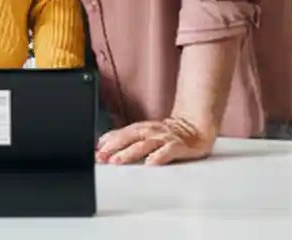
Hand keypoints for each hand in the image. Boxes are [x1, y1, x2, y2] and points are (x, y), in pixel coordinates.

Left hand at [95, 117, 214, 165]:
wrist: (196, 128)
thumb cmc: (168, 134)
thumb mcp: (144, 133)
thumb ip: (124, 137)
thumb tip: (101, 143)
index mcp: (142, 129)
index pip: (121, 134)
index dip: (107, 142)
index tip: (95, 152)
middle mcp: (151, 132)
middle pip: (130, 137)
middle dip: (114, 147)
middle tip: (101, 157)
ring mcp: (164, 138)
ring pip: (144, 145)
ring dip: (129, 152)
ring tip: (117, 161)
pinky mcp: (178, 146)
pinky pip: (167, 151)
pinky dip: (158, 157)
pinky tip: (150, 164)